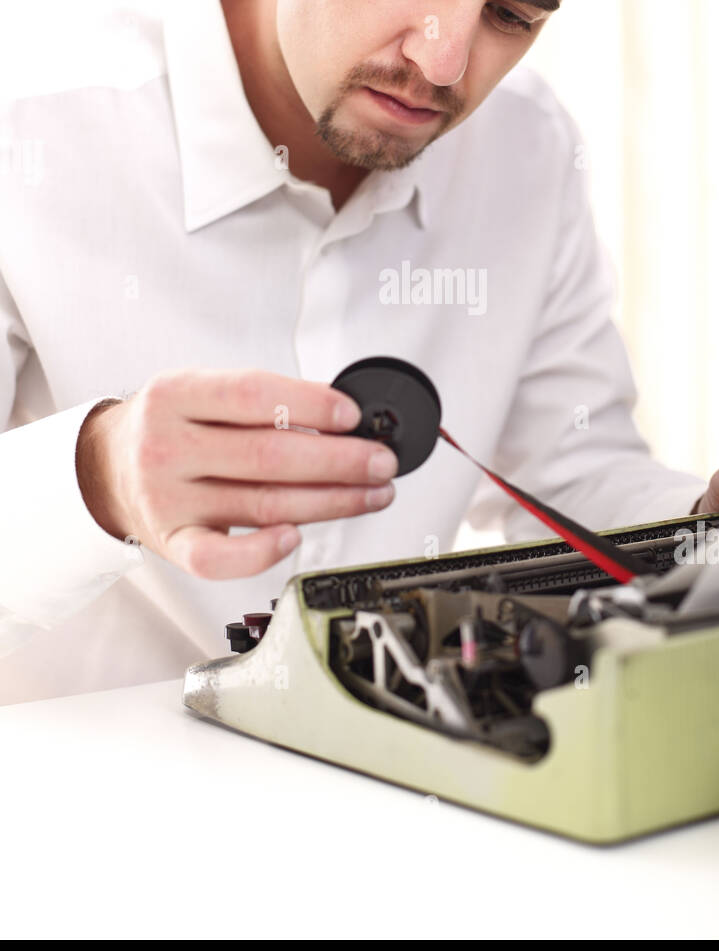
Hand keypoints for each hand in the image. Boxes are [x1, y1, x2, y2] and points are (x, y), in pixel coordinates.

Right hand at [75, 368, 396, 578]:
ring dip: (331, 502)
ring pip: (263, 504)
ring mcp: (168, 500)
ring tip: (372, 493)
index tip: (353, 416)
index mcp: (175, 395)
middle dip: (340, 460)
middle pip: (268, 455)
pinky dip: (264, 551)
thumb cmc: (169, 427)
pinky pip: (221, 559)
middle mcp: (166, 447)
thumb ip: (259, 399)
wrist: (105, 467)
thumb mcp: (199, 391)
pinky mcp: (173, 543)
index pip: (253, 395)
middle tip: (381, 462)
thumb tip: (340, 414)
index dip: (311, 405)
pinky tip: (298, 536)